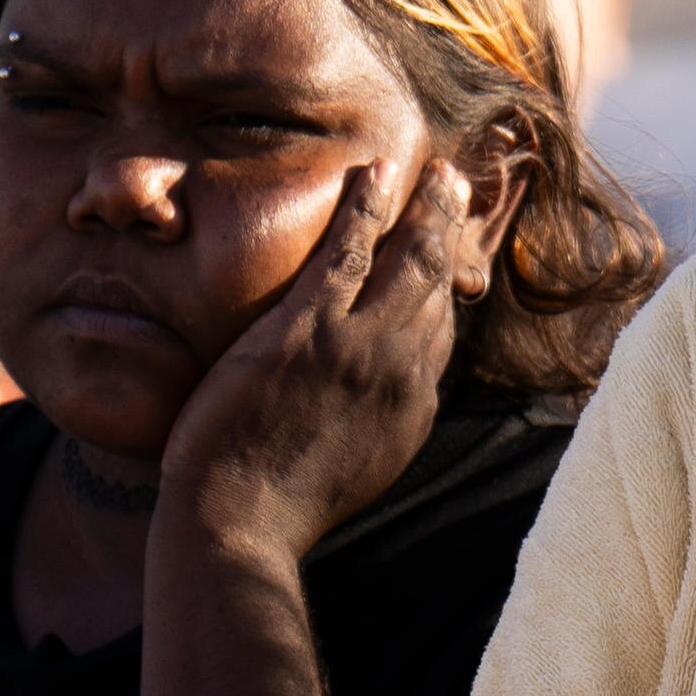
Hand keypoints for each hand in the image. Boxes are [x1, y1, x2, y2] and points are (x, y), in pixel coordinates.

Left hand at [157, 160, 481, 573]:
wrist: (240, 524)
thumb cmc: (276, 510)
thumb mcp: (351, 473)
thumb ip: (373, 428)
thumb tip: (372, 407)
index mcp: (410, 411)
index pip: (440, 334)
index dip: (446, 289)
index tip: (448, 259)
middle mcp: (401, 374)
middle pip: (440, 286)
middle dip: (451, 232)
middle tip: (455, 189)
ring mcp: (360, 348)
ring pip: (411, 260)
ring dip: (428, 208)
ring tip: (437, 172)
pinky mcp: (311, 329)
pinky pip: (350, 251)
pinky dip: (367, 205)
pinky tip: (374, 172)